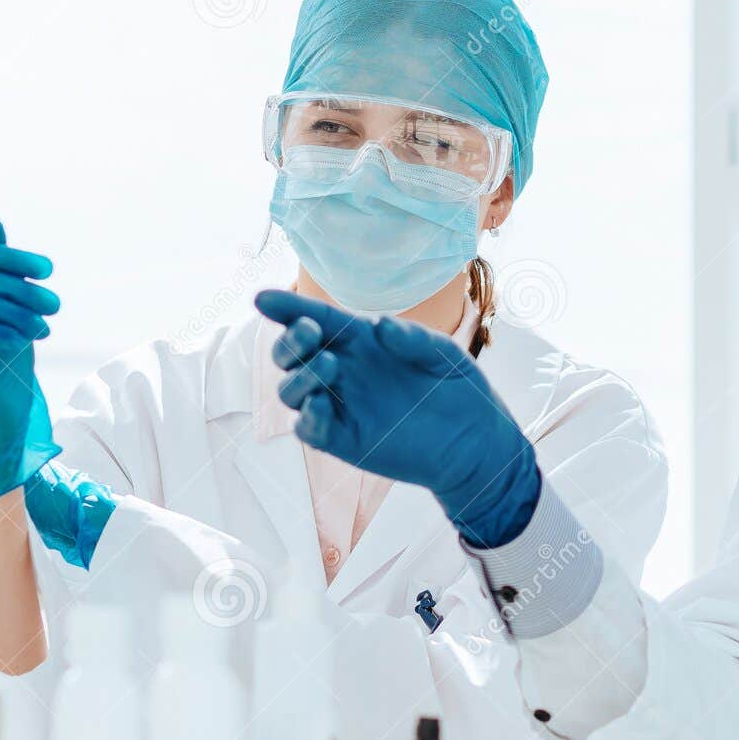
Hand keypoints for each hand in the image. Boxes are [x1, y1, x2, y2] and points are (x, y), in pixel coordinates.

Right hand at [0, 216, 60, 504]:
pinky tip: (28, 339)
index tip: (47, 269)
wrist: (1, 418)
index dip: (10, 257)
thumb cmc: (6, 362)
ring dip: (20, 311)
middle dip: (22, 287)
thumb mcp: (9, 308)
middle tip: (56, 304)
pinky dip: (6, 330)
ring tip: (47, 327)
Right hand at [255, 290, 539, 547]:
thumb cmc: (457, 388)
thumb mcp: (441, 353)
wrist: (476, 438)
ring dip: (298, 376)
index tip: (263, 299)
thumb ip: (412, 338)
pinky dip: (306, 417)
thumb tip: (379, 327)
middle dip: (289, 340)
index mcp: (359, 341)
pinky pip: (309, 429)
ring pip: (291, 391)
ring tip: (330, 365)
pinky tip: (321, 404)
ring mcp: (340, 406)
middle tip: (310, 331)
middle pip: (292, 354)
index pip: (315, 320)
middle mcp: (342, 371)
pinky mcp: (344, 440)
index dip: (287, 308)